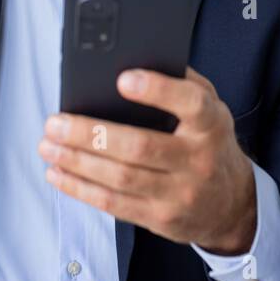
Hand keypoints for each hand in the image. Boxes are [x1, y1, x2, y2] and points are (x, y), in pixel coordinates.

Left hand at [39, 66, 257, 254]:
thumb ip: (182, 83)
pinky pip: (114, 205)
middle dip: (91, 134)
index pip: (190, 104)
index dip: (157, 90)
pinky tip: (59, 173)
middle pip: (140, 147)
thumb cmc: (209, 144)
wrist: (231, 205)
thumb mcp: (211, 108)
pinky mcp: (161, 219)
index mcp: (211, 125)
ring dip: (77, 162)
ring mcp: (180, 194)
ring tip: (48, 146)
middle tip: (56, 122)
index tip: (122, 78)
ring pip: (121, 178)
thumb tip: (136, 61)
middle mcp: (198, 160)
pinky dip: (81, 189)